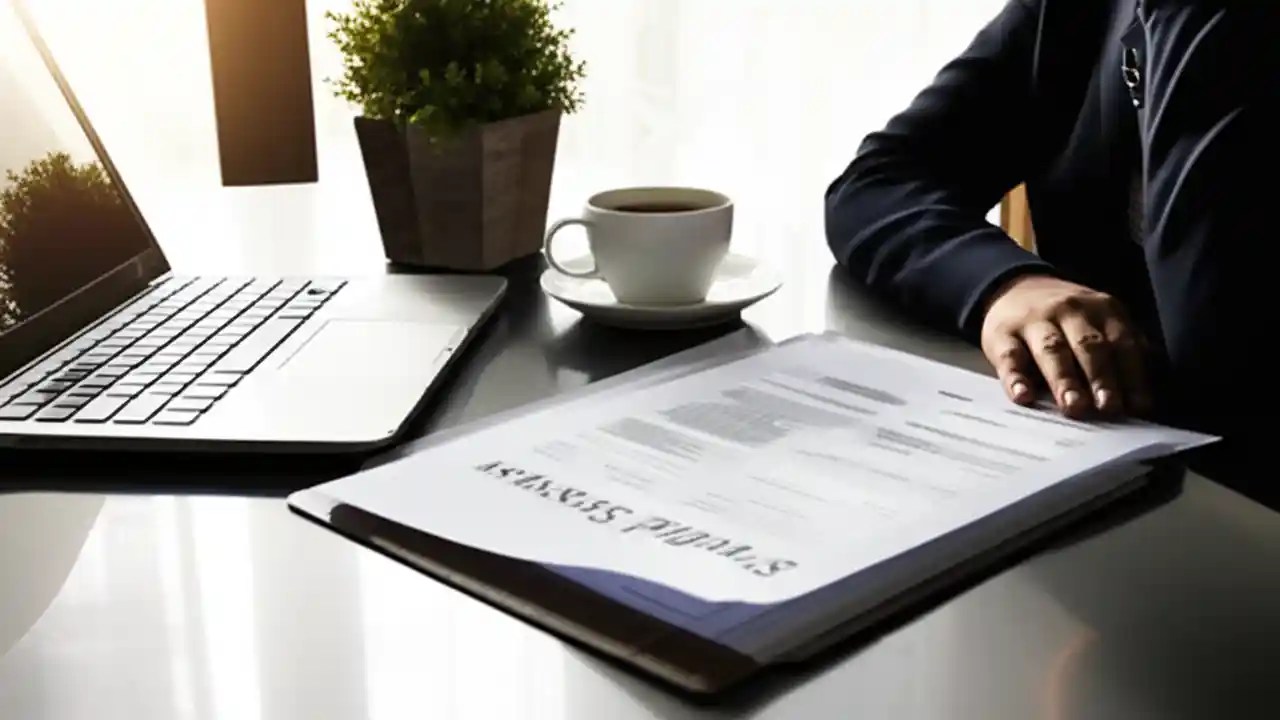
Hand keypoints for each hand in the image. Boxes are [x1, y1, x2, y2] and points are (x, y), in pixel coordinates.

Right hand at [980, 274, 1149, 418]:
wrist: (1012, 288)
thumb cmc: (1065, 319)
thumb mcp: (1098, 322)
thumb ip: (1121, 349)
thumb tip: (1145, 394)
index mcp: (1101, 310)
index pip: (1121, 343)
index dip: (1131, 375)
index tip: (1138, 407)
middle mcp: (1070, 311)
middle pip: (1088, 346)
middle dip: (1100, 377)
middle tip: (1108, 407)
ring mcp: (1034, 321)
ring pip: (1052, 350)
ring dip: (1065, 379)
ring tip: (1074, 407)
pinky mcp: (1002, 335)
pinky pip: (1010, 357)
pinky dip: (1016, 378)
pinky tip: (1023, 396)